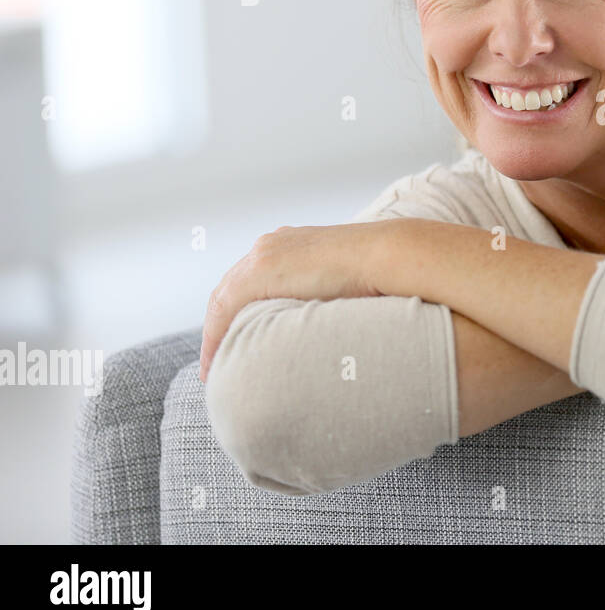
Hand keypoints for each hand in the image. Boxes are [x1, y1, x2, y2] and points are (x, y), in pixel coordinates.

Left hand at [199, 222, 391, 382]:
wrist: (385, 256)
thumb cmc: (379, 274)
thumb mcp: (345, 283)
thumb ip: (328, 295)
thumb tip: (331, 324)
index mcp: (293, 244)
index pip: (254, 278)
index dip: (241, 310)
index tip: (240, 336)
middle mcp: (272, 245)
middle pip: (232, 286)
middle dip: (222, 322)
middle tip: (219, 355)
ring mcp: (264, 254)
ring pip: (223, 298)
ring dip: (216, 332)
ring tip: (215, 365)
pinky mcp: (259, 270)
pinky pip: (223, 307)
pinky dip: (216, 335)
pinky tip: (216, 359)